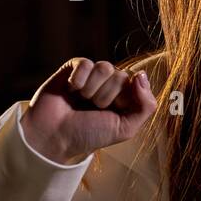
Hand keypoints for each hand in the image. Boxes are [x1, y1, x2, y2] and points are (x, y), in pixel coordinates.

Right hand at [21, 58, 157, 165]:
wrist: (55, 137)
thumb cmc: (89, 135)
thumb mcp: (125, 128)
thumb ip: (145, 106)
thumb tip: (142, 74)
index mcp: (125, 97)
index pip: (137, 84)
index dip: (123, 101)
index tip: (110, 114)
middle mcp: (110, 84)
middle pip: (121, 76)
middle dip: (106, 97)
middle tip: (91, 109)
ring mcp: (92, 75)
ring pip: (105, 68)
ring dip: (92, 89)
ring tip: (81, 100)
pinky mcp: (73, 68)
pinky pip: (85, 64)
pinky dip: (77, 80)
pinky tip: (70, 90)